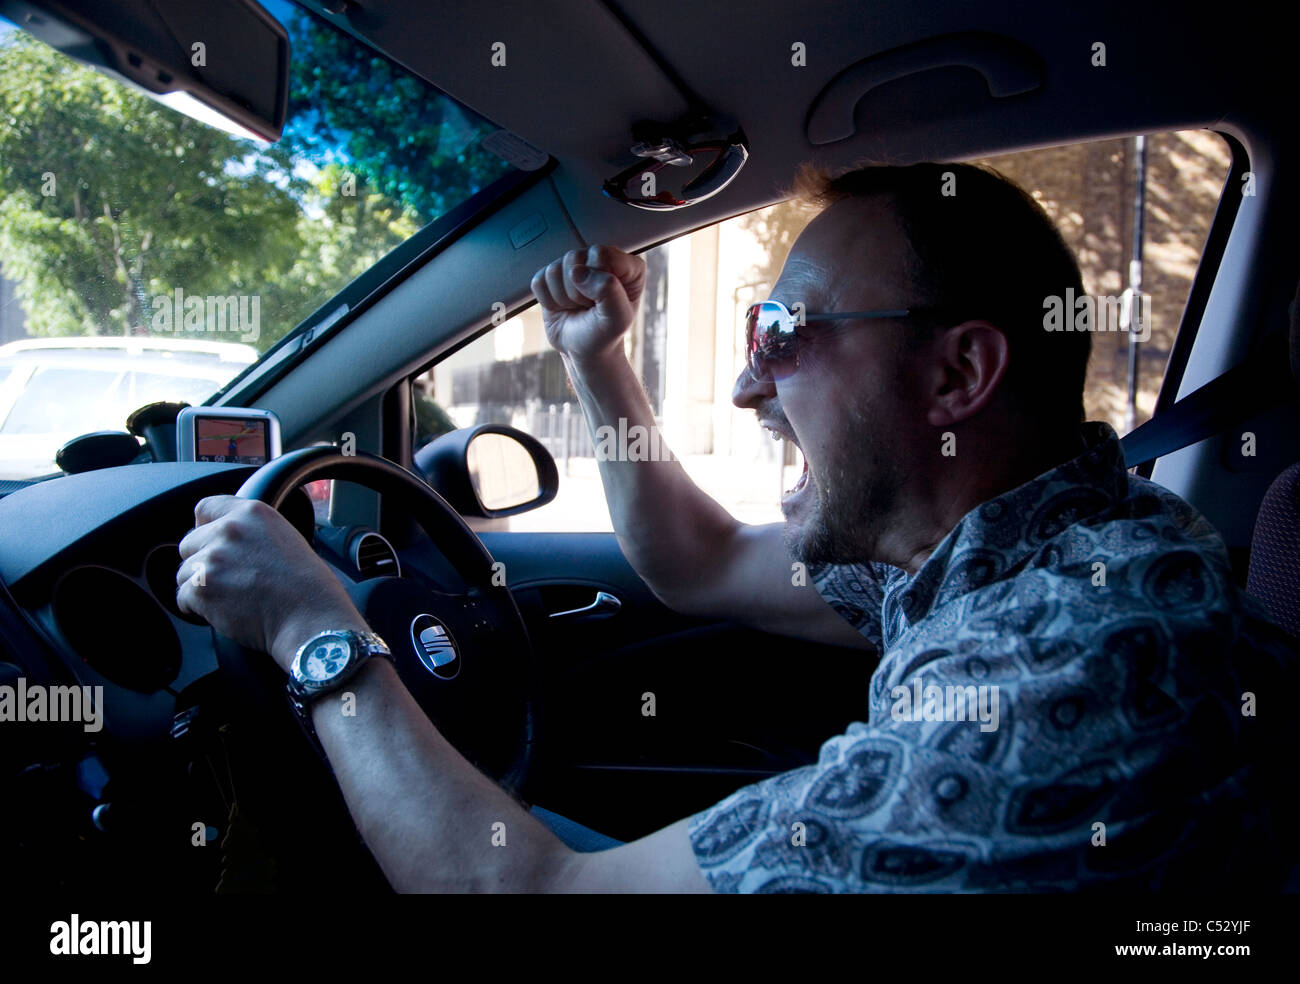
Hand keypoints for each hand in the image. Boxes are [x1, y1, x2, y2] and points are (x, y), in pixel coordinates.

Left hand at [177, 496, 367, 671]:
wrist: (311, 619)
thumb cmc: (308, 588)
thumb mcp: (285, 539)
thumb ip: (252, 532)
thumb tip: (225, 541)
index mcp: (252, 513)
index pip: (204, 508)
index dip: (205, 529)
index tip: (212, 545)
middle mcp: (229, 530)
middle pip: (189, 543)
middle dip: (202, 562)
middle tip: (229, 581)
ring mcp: (212, 559)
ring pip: (184, 573)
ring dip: (201, 587)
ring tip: (232, 599)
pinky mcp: (201, 589)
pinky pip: (183, 598)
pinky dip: (198, 609)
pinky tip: (226, 612)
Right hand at [531, 245, 644, 365]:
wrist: (585, 350)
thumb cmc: (605, 334)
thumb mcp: (618, 318)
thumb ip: (608, 290)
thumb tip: (577, 271)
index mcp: (627, 266)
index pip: (601, 254)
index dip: (596, 279)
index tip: (603, 301)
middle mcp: (600, 260)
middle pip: (573, 258)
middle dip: (577, 291)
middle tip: (588, 307)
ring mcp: (574, 266)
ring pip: (554, 270)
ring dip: (563, 298)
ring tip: (577, 307)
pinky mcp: (551, 277)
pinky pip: (539, 281)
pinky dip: (549, 301)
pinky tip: (563, 307)